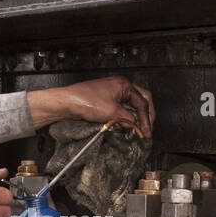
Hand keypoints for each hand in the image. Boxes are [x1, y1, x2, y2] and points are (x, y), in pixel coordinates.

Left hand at [28, 76, 155, 137]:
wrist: (67, 102)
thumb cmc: (85, 101)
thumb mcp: (112, 112)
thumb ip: (128, 118)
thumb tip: (136, 125)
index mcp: (124, 85)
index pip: (142, 102)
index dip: (146, 119)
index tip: (147, 131)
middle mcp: (120, 86)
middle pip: (141, 100)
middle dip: (146, 115)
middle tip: (148, 128)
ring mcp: (113, 92)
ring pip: (132, 104)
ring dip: (137, 116)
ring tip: (139, 128)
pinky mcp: (106, 99)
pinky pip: (122, 107)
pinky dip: (128, 115)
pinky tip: (128, 124)